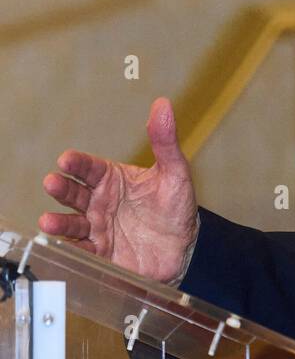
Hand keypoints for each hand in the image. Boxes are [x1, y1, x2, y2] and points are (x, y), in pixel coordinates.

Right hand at [39, 97, 198, 283]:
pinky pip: (83, 250)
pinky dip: (73, 249)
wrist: (183, 247)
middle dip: (61, 188)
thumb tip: (163, 105)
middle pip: (75, 193)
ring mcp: (98, 228)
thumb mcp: (174, 172)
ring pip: (73, 223)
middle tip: (51, 182)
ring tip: (47, 221)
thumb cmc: (175, 206)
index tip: (66, 159)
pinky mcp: (101, 253)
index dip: (77, 163)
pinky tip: (65, 247)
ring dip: (59, 222)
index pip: (90, 168)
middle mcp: (99, 202)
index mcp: (112, 179)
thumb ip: (165, 141)